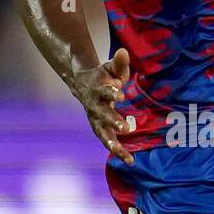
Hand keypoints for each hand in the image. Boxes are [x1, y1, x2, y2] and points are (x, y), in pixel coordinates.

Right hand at [71, 47, 134, 163]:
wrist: (82, 84)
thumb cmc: (103, 76)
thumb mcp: (110, 67)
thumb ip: (119, 62)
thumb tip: (124, 52)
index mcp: (98, 89)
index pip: (105, 91)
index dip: (112, 92)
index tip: (120, 93)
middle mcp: (95, 106)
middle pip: (103, 115)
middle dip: (114, 121)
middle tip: (126, 127)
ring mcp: (95, 119)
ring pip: (103, 133)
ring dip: (114, 144)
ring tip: (126, 156)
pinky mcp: (99, 128)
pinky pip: (107, 140)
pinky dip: (117, 150)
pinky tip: (130, 160)